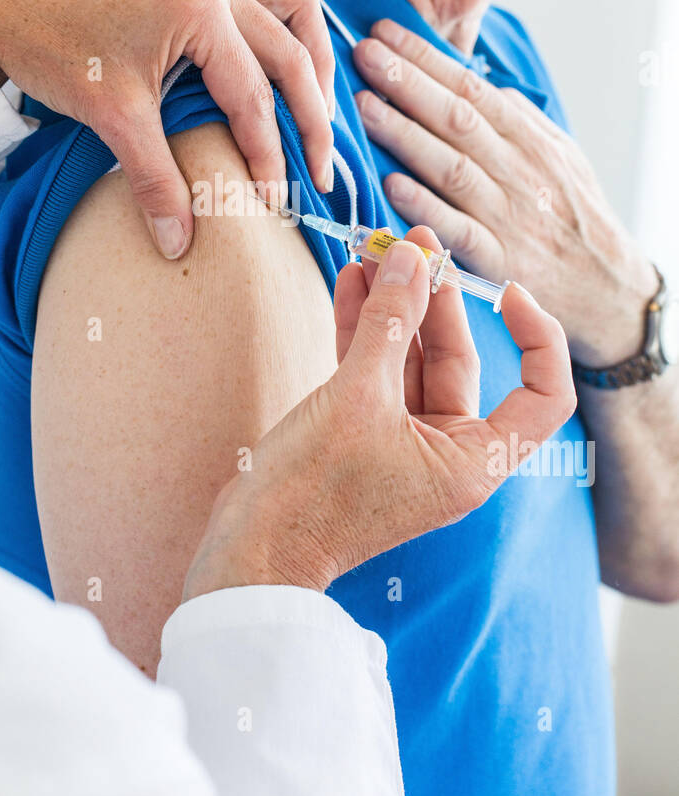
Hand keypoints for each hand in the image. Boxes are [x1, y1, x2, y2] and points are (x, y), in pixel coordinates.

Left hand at [0, 0, 334, 260]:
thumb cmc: (52, 52)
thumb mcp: (112, 119)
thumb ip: (155, 182)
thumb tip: (181, 244)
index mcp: (201, 9)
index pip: (256, 97)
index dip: (271, 156)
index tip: (276, 200)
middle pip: (295, 47)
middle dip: (313, 112)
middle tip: (319, 164)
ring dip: (311, 48)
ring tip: (316, 100)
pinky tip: (278, 27)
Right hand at [183, 227, 575, 598]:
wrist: (252, 549)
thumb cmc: (313, 491)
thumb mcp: (357, 395)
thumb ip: (389, 321)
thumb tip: (410, 257)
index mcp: (474, 460)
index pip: (543, 396)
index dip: (538, 340)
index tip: (508, 293)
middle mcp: (447, 452)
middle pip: (458, 360)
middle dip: (434, 299)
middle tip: (412, 246)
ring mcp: (403, 441)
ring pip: (411, 359)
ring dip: (393, 306)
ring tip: (374, 250)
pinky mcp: (362, 432)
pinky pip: (375, 370)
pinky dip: (365, 329)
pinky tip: (352, 283)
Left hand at [353, 21, 657, 367]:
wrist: (607, 286)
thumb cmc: (574, 215)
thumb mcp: (560, 155)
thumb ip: (521, 120)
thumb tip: (485, 85)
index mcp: (528, 140)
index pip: (470, 88)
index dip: (425, 58)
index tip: (384, 33)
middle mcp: (517, 171)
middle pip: (456, 119)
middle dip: (408, 82)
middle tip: (364, 55)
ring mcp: (506, 216)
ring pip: (451, 167)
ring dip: (405, 135)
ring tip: (363, 107)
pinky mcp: (498, 260)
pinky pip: (457, 230)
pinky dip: (425, 207)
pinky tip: (392, 185)